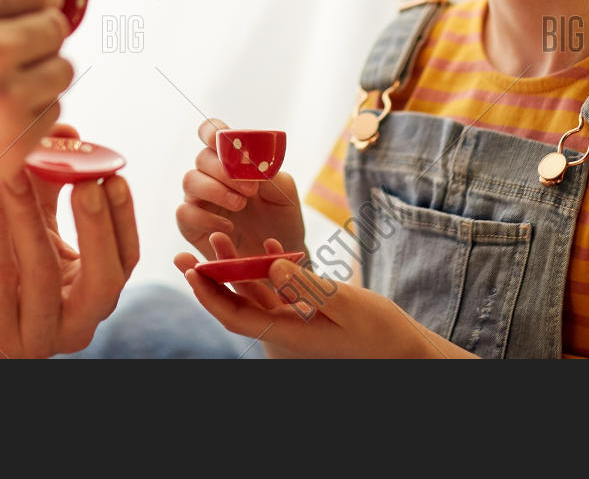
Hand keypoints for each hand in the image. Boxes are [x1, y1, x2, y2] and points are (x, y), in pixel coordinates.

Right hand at [0, 0, 73, 226]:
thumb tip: (37, 4)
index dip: (40, 1)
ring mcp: (4, 99)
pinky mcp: (12, 145)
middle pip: (54, 30)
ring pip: (60, 73)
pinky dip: (31, 116)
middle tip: (13, 58)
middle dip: (38, 40)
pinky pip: (50, 114)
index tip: (39, 11)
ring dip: (40, 78)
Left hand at [0, 127, 139, 357]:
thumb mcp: (27, 212)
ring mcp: (33, 341)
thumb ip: (53, 175)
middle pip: (103, 284)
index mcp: (90, 296)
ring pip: (43, 276)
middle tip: (85, 183)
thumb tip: (68, 132)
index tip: (114, 175)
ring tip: (16, 172)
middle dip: (97, 230)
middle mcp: (71, 327)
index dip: (124, 220)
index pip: (124, 262)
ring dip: (30, 217)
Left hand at [174, 235, 465, 358]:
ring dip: (235, 267)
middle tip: (185, 253)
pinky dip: (269, 268)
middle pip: (237, 304)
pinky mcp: (305, 313)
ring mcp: (294, 323)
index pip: (236, 317)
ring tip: (218, 237)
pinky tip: (269, 246)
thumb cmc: (379, 330)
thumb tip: (270, 263)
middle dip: (211, 278)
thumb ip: (307, 285)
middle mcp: (284, 331)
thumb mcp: (345, 303)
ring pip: (254, 294)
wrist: (403, 350)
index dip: (209, 296)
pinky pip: (277, 291)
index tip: (191, 271)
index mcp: (288, 334)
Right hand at [176, 118, 304, 261]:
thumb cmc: (282, 221)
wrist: (279, 260)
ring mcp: (199, 200)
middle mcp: (211, 176)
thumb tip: (252, 163)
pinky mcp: (191, 226)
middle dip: (224, 169)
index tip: (221, 139)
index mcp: (231, 161)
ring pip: (190, 181)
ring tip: (241, 205)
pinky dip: (205, 217)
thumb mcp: (285, 195)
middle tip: (250, 188)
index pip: (212, 135)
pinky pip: (185, 212)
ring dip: (215, 190)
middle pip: (201, 158)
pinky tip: (227, 227)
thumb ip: (271, 174)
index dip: (211, 131)